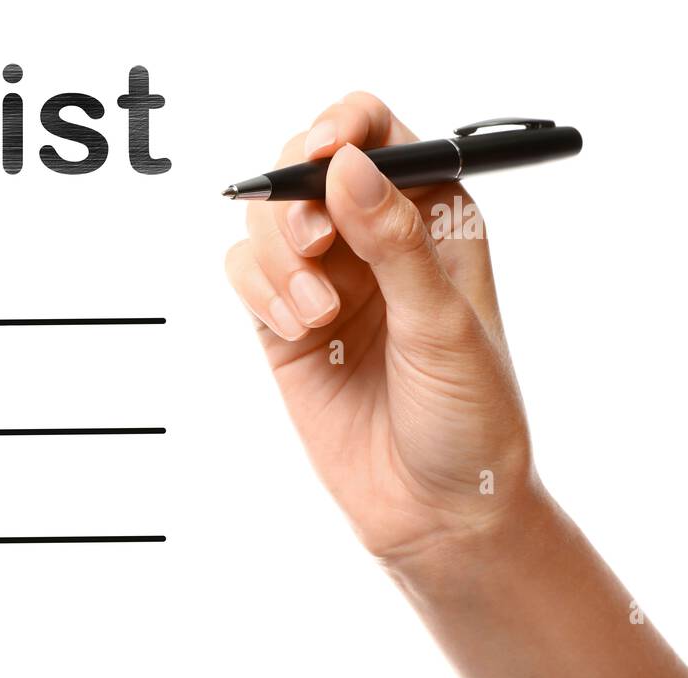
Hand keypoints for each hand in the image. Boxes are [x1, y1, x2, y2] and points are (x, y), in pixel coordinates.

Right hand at [225, 93, 541, 559]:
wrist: (437, 509)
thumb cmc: (469, 417)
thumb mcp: (444, 324)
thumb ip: (395, 241)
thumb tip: (347, 165)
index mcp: (432, 219)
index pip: (377, 134)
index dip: (342, 129)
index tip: (321, 155)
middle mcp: (373, 240)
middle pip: (304, 169)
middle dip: (297, 201)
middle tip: (313, 246)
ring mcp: (325, 280)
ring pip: (267, 222)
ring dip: (279, 259)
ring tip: (318, 314)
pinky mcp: (285, 323)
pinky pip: (246, 274)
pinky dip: (260, 291)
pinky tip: (300, 329)